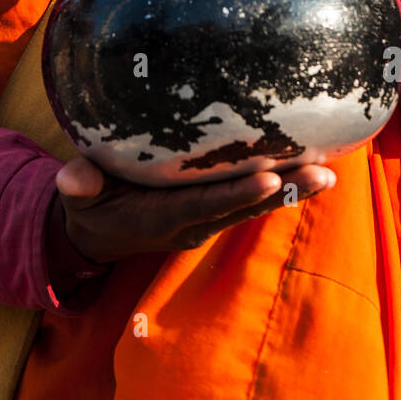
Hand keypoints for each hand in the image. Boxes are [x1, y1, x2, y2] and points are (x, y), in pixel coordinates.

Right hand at [54, 155, 335, 263]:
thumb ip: (79, 186)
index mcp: (163, 217)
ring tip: (329, 172)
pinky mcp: (214, 211)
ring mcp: (206, 219)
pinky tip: (311, 166)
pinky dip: (281, 185)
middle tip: (322, 174)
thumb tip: (71, 177)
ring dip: (292, 189)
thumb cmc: (90, 206)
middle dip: (283, 191)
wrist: (99, 234)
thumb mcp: (78, 198)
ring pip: (255, 204)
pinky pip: (251, 198)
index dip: (237, 193)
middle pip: (244, 206)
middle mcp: (193, 222)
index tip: (269, 178)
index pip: (206, 204)